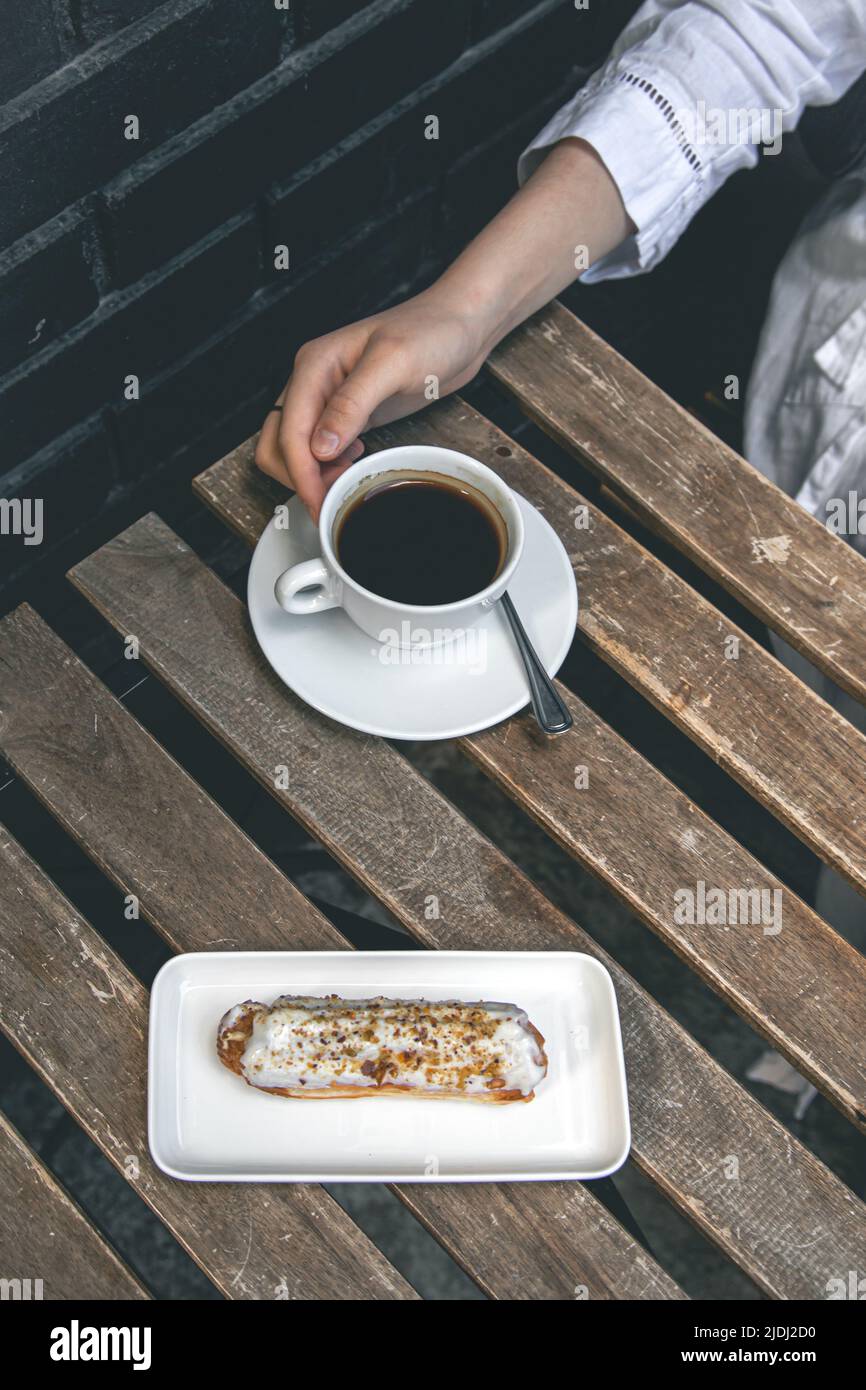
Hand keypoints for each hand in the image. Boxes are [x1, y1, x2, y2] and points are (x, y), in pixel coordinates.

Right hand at [256, 138, 632, 518]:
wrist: (461, 326)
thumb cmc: (432, 332)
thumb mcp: (392, 364)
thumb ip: (352, 404)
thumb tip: (320, 447)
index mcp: (314, 365)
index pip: (289, 430)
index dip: (300, 473)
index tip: (320, 503)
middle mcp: (314, 381)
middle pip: (277, 442)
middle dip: (299, 477)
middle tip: (332, 500)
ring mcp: (329, 398)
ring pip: (295, 448)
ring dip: (311, 475)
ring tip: (345, 483)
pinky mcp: (349, 413)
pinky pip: (321, 448)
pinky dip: (328, 466)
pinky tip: (355, 465)